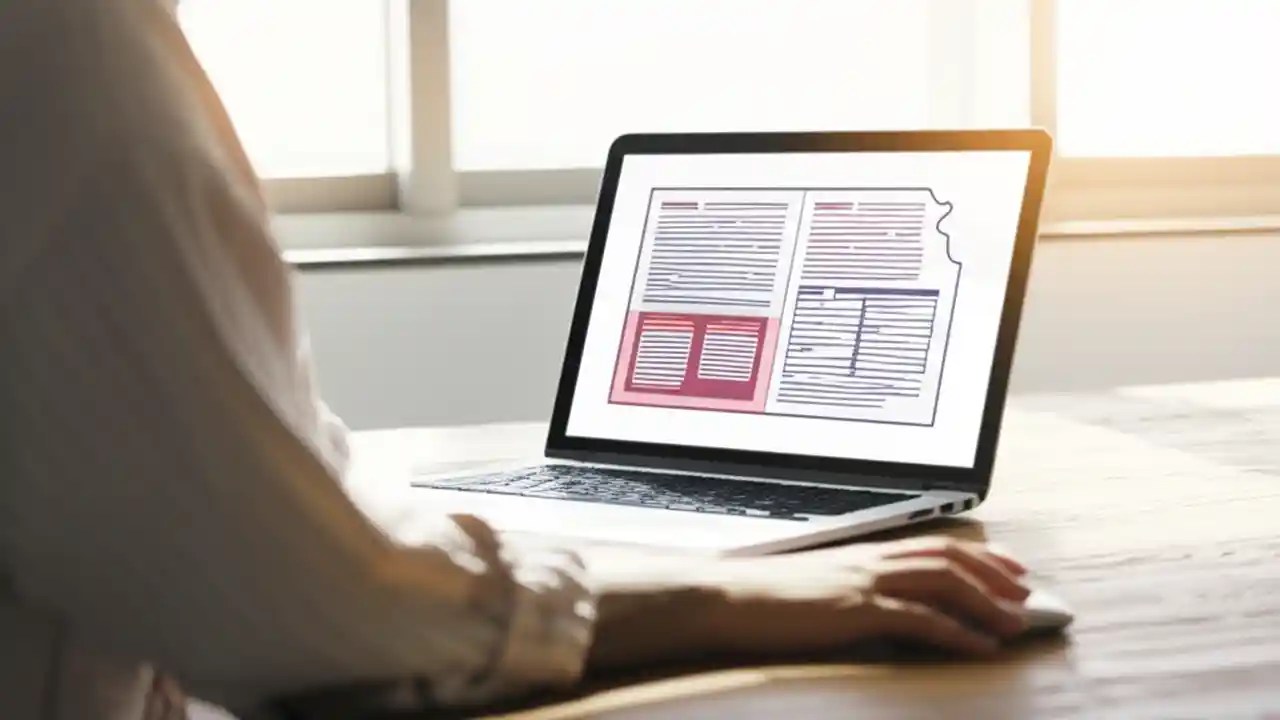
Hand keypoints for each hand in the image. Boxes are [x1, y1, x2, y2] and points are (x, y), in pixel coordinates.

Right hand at [587, 537, 1029, 669]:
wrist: (726, 599)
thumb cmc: (761, 599)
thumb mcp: (814, 588)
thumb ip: (848, 590)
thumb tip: (875, 605)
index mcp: (861, 554)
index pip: (932, 543)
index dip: (978, 553)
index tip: (1009, 564)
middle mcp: (870, 560)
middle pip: (948, 557)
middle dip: (995, 575)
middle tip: (1029, 593)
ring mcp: (864, 583)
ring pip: (944, 582)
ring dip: (987, 603)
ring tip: (1017, 623)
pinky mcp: (857, 610)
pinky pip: (921, 620)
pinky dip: (959, 633)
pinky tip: (982, 649)